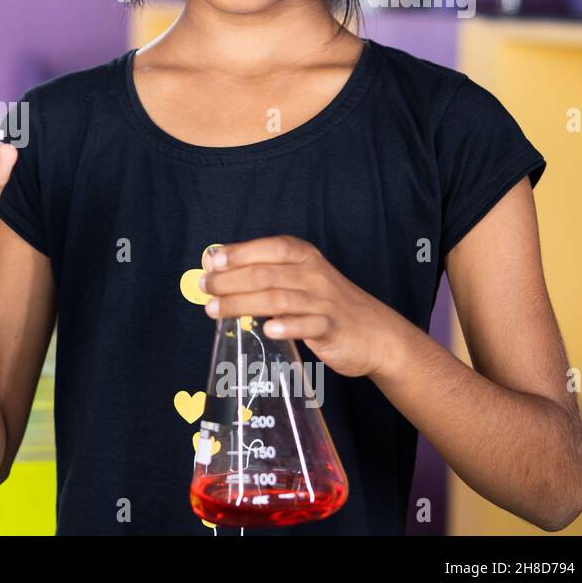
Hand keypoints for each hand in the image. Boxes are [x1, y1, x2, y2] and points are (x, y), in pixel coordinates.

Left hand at [198, 235, 404, 377]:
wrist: (377, 334)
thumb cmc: (326, 304)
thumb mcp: (300, 279)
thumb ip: (265, 272)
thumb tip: (218, 269)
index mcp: (304, 257)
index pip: (270, 248)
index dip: (239, 253)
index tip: (212, 262)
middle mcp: (313, 274)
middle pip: (266, 274)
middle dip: (230, 281)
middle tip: (205, 289)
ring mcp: (324, 301)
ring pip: (279, 299)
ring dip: (243, 303)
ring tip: (214, 310)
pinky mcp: (333, 328)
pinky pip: (308, 325)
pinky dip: (288, 326)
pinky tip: (268, 329)